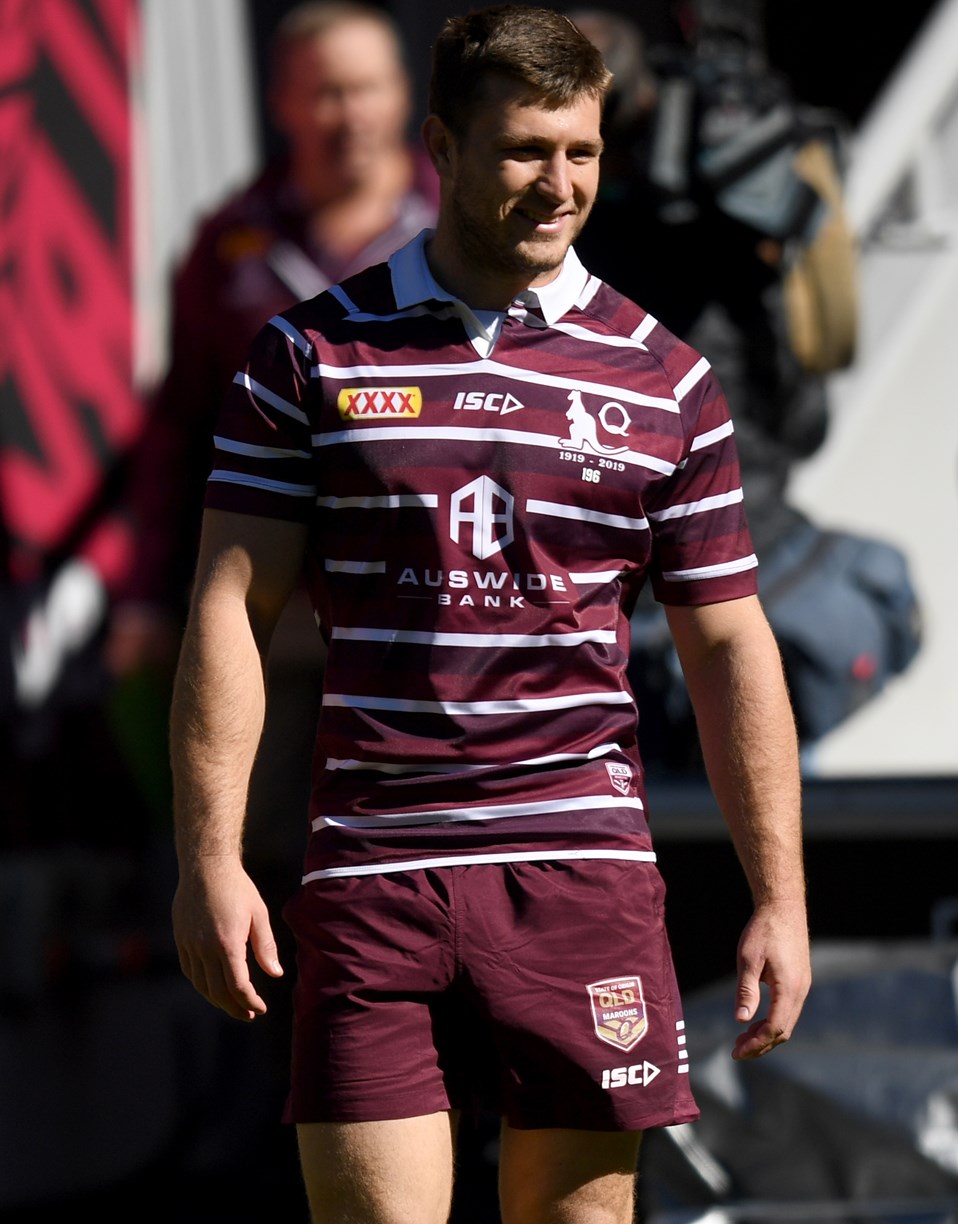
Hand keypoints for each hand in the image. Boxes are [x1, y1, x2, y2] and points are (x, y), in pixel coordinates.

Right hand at [172, 856, 282, 1020]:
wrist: (205, 867)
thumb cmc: (237, 888)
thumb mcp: (259, 914)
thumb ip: (265, 947)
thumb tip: (275, 975)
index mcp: (227, 943)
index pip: (238, 986)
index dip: (250, 1002)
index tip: (260, 1009)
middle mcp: (205, 948)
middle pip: (218, 992)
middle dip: (235, 1008)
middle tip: (249, 1014)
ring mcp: (190, 945)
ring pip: (201, 985)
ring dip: (217, 1000)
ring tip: (233, 1004)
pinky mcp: (181, 939)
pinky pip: (190, 971)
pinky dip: (202, 984)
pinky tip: (213, 986)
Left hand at [731, 900, 810, 1059]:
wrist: (783, 907)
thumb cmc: (764, 930)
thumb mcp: (748, 959)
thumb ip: (747, 990)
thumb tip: (741, 1020)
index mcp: (789, 988)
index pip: (775, 1028)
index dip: (756, 1044)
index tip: (736, 1052)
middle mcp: (800, 991)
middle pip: (784, 1031)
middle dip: (761, 1045)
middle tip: (736, 1050)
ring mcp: (803, 986)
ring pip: (787, 1022)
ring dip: (767, 1034)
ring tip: (743, 1038)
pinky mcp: (800, 980)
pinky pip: (788, 1010)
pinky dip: (773, 1021)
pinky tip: (756, 1019)